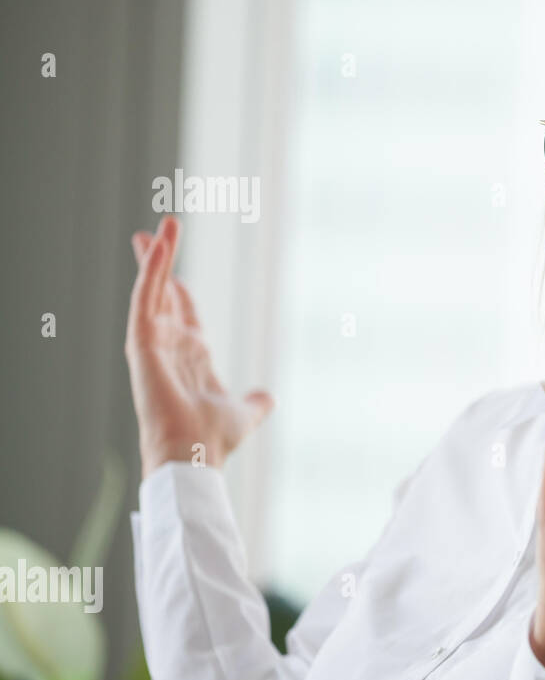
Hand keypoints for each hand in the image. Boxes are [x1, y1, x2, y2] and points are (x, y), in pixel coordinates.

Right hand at [123, 214, 273, 477]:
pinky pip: (145, 298)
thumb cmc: (213, 439)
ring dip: (156, 256)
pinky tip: (159, 244)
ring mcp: (153, 343)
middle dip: (158, 263)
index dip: (178, 289)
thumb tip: (268, 397)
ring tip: (162, 225)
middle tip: (152, 232)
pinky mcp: (142, 343)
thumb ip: (255, 403)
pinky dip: (151, 270)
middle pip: (161, 294)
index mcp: (191, 357)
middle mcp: (169, 346)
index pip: (181, 313)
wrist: (195, 454)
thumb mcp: (244, 414)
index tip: (175, 268)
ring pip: (152, 289)